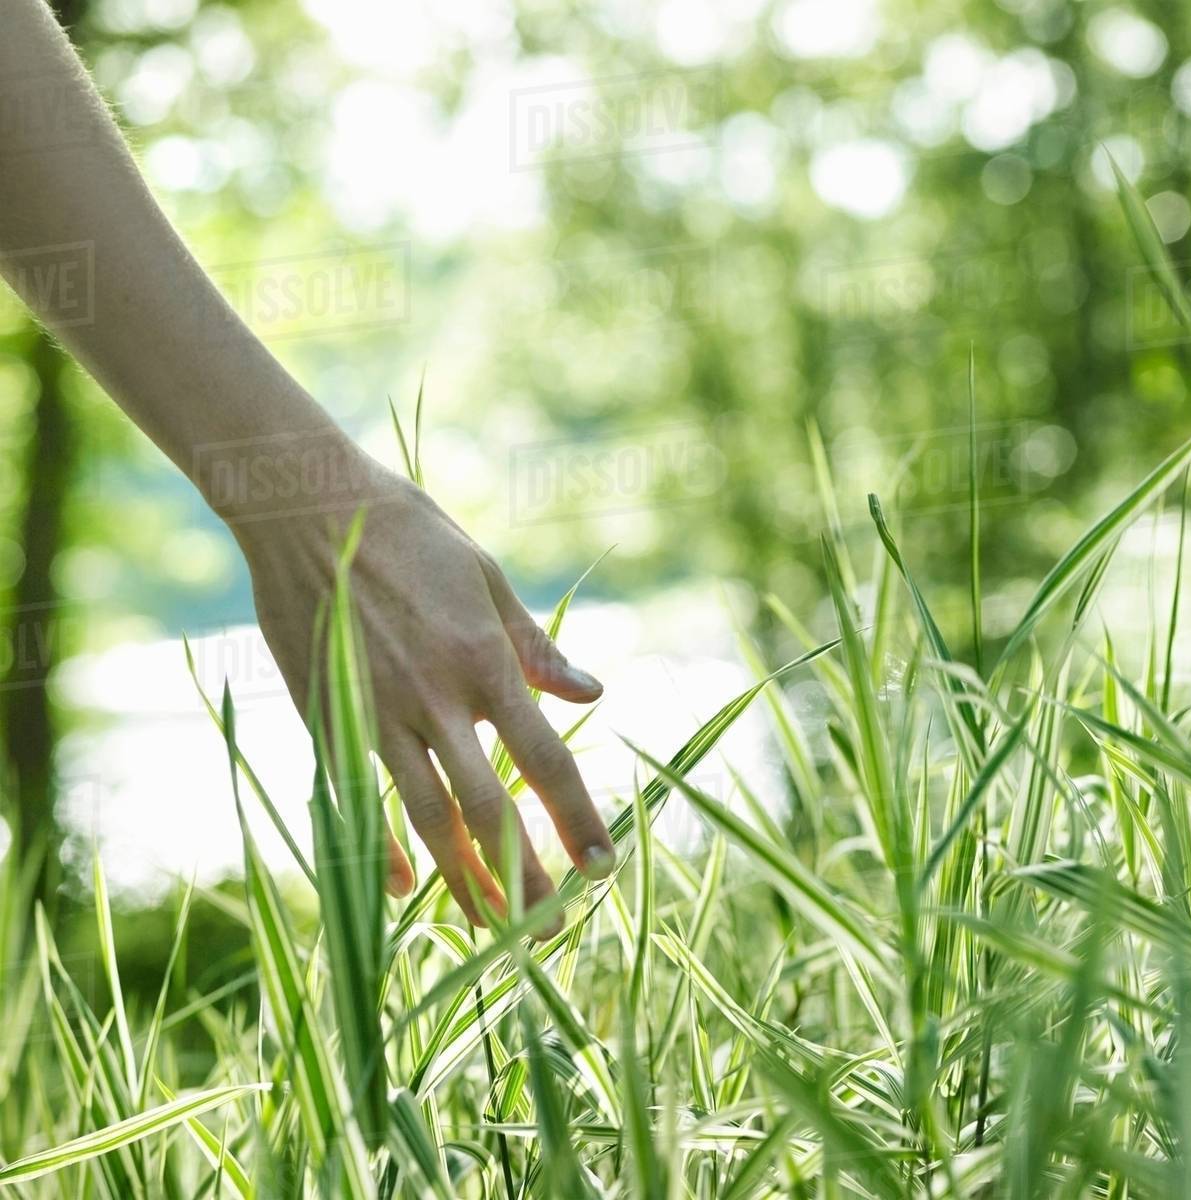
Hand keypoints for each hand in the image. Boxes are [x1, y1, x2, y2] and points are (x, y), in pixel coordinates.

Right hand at [224, 436, 614, 934]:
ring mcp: (376, 713)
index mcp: (484, 662)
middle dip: (523, 878)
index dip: (577, 819)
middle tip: (550, 930)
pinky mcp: (327, 717)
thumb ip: (535, 649)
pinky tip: (398, 888)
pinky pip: (359, 797)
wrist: (306, 508)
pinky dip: (380, 846)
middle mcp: (436, 699)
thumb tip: (593, 695)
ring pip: (426, 818)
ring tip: (489, 930)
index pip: (545, 760)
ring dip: (462, 881)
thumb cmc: (408, 532)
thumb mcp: (486, 578)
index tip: (603, 868)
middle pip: (488, 810)